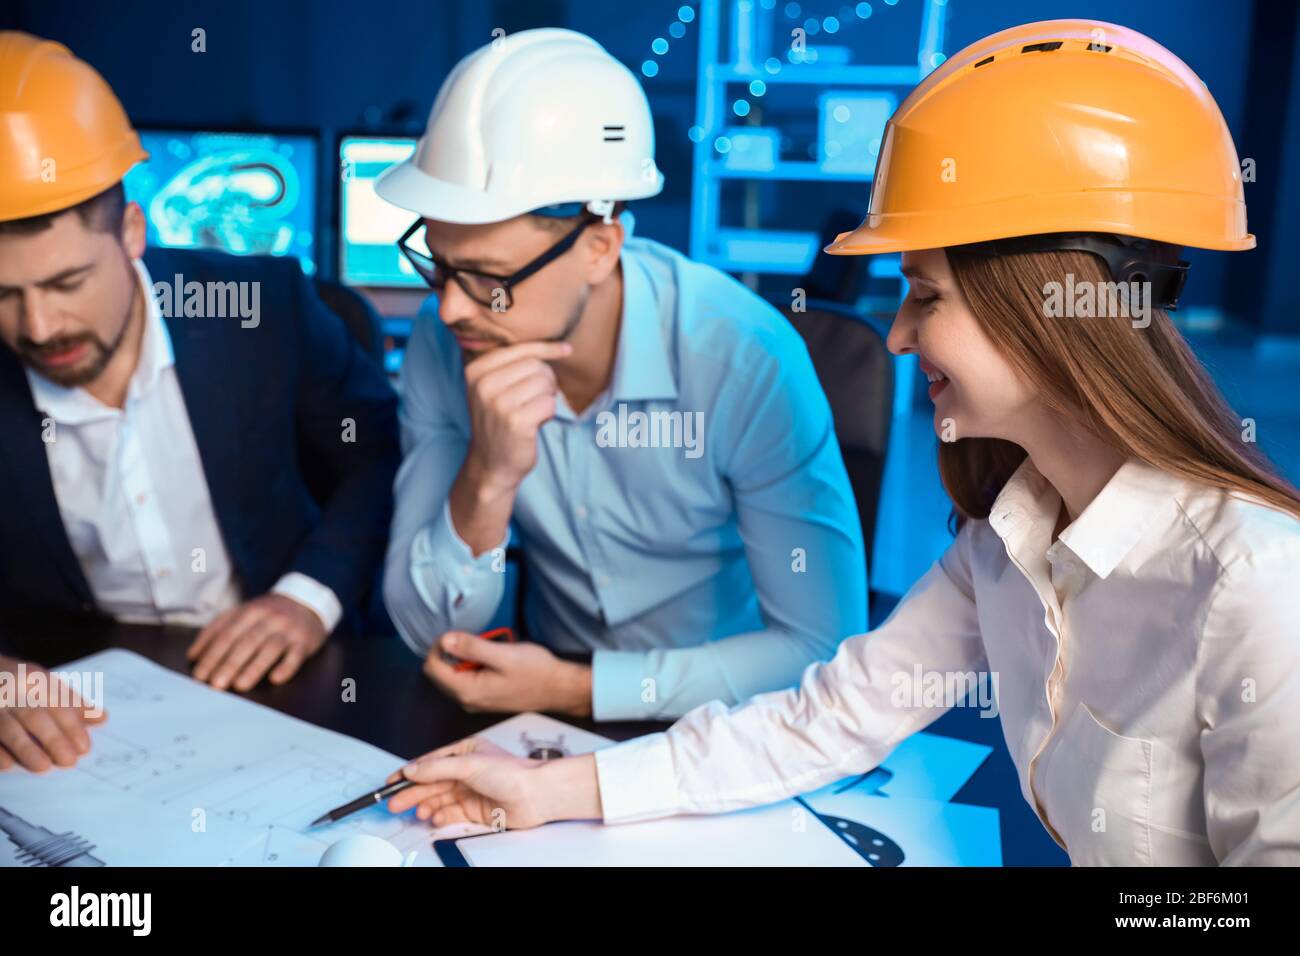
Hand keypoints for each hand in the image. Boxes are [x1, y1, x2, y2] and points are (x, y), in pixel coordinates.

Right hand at [0, 655, 105, 771]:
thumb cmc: (16, 682)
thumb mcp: (42, 683)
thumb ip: (70, 701)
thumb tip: (102, 718)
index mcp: (33, 678)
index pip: (57, 703)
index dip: (72, 726)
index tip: (84, 747)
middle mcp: (10, 690)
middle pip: (35, 716)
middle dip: (53, 739)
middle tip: (69, 761)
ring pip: (8, 729)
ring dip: (26, 749)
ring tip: (44, 767)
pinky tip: (7, 765)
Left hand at [187, 593, 327, 690]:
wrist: (306, 604)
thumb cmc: (267, 615)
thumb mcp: (242, 613)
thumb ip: (217, 630)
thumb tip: (193, 655)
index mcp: (249, 612)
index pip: (227, 634)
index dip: (212, 655)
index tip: (200, 675)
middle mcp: (269, 619)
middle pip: (247, 642)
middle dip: (229, 664)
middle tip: (215, 685)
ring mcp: (288, 630)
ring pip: (270, 648)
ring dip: (254, 668)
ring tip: (239, 686)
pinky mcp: (305, 642)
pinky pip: (296, 656)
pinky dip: (286, 667)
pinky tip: (276, 679)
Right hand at [386, 736, 600, 829]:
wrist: (537, 795)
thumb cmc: (513, 772)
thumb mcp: (469, 763)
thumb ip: (437, 768)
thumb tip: (412, 769)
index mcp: (464, 752)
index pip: (429, 762)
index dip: (409, 772)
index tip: (391, 782)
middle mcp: (466, 771)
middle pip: (431, 783)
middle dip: (412, 793)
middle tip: (395, 803)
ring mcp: (470, 791)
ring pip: (439, 800)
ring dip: (426, 806)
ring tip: (417, 812)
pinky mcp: (475, 810)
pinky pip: (450, 814)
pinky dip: (440, 817)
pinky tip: (435, 818)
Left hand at [423, 631, 591, 715]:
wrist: (559, 688)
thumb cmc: (536, 671)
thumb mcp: (503, 654)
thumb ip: (471, 648)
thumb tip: (444, 640)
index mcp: (468, 691)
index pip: (432, 668)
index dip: (438, 647)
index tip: (456, 634)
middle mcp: (467, 700)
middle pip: (439, 673)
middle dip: (451, 652)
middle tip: (475, 639)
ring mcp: (475, 701)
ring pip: (452, 675)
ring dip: (464, 657)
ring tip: (488, 648)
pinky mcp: (484, 697)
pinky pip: (466, 679)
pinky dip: (473, 664)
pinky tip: (492, 657)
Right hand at [461, 340, 571, 491]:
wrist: (491, 464)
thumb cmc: (500, 421)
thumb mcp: (495, 387)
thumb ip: (515, 364)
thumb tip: (561, 346)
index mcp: (476, 370)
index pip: (521, 349)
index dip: (547, 349)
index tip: (567, 349)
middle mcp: (484, 384)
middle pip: (536, 365)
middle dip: (546, 380)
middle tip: (536, 399)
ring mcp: (498, 403)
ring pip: (545, 384)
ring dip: (547, 398)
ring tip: (532, 412)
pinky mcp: (516, 421)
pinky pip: (549, 404)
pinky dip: (549, 414)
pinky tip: (535, 423)